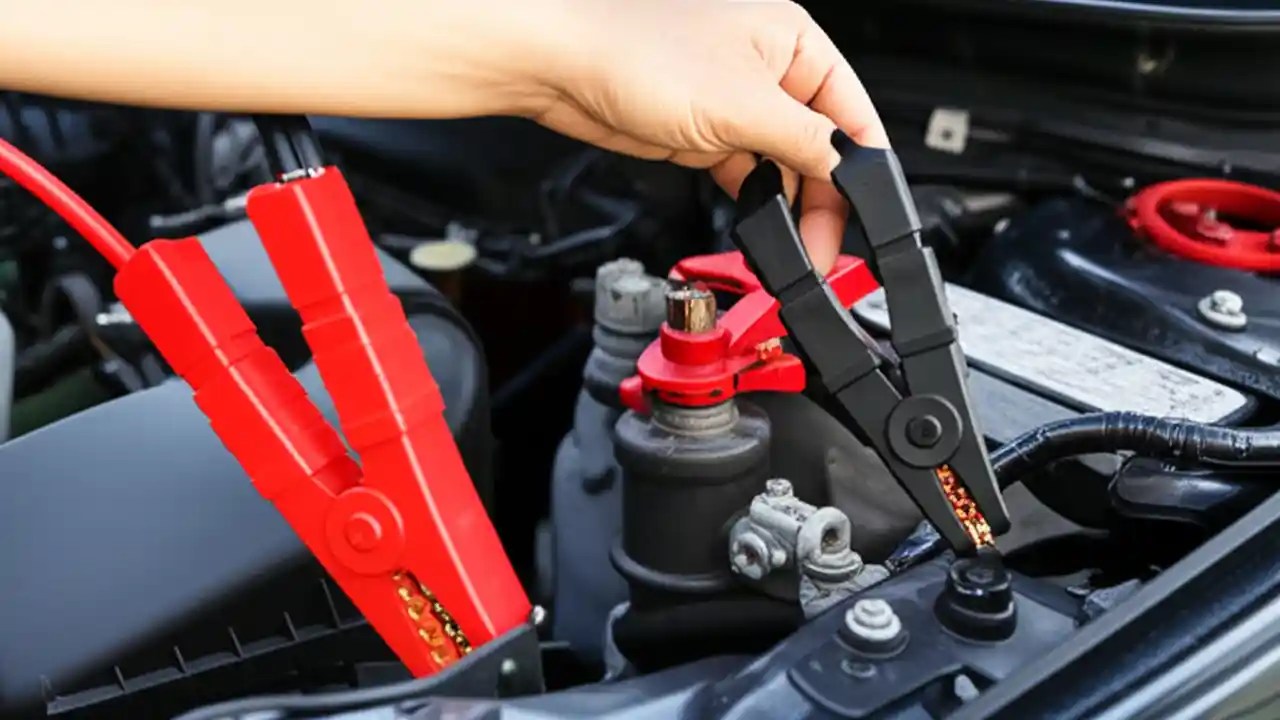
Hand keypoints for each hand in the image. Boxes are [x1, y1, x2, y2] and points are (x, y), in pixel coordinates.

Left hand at [526, 0, 888, 272]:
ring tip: (794, 246)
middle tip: (822, 249)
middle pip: (820, 148)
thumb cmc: (638, 51)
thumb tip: (852, 167)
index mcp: (795, 42)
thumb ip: (806, 141)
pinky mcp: (705, 134)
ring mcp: (736, 104)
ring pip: (783, 167)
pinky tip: (762, 226)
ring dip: (789, 207)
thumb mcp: (743, 105)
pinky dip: (756, 202)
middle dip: (824, 200)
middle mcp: (770, 71)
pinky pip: (747, 175)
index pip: (854, 113)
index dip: (864, 169)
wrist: (564, 67)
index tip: (867, 217)